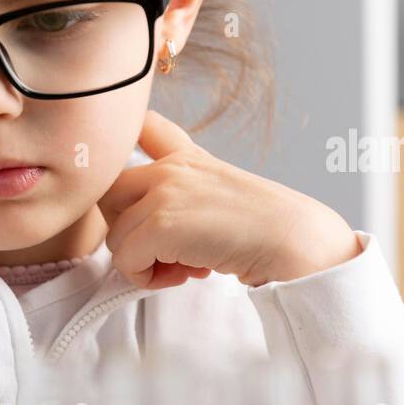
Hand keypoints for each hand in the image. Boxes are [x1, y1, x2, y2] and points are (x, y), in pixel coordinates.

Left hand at [97, 111, 361, 289]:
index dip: (120, 142)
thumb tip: (148, 230)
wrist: (296, 241)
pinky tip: (183, 276)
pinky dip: (146, 278)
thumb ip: (187, 195)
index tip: (113, 160)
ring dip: (142, 261)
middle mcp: (172, 168)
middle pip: (108, 194)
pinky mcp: (161, 224)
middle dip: (125, 229)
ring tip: (182, 267)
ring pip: (116, 235)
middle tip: (164, 250)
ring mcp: (165, 192)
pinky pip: (125, 259)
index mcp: (187, 158)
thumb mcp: (221, 195)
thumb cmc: (266, 229)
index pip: (142, 126)